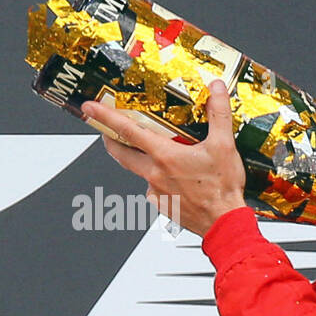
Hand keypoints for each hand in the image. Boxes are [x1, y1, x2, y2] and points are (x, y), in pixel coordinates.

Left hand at [81, 79, 246, 235]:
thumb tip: (216, 91)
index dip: (106, 116)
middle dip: (110, 140)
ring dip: (140, 162)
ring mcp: (157, 191)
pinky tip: (175, 181)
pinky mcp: (163, 206)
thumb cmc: (222, 190)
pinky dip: (159, 183)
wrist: (225, 224)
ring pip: (140, 172)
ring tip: (154, 155)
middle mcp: (155, 173)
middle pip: (121, 154)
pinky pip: (154, 191)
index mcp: (165, 155)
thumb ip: (218, 114)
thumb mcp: (224, 146)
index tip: (90, 108)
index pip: (127, 131)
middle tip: (107, 132)